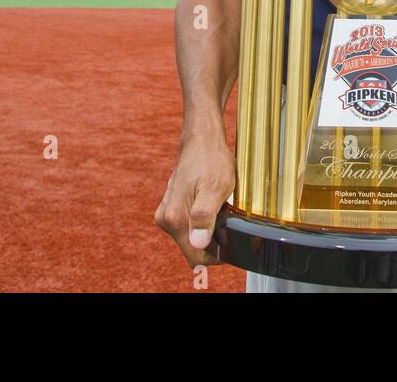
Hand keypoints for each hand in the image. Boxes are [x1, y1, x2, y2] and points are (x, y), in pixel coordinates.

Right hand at [154, 133, 235, 266]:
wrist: (202, 140)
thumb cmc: (211, 161)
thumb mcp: (215, 188)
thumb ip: (204, 216)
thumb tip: (198, 243)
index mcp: (174, 218)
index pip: (195, 257)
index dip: (215, 256)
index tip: (230, 241)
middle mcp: (166, 219)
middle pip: (192, 248)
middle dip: (212, 242)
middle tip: (228, 221)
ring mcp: (167, 213)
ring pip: (191, 237)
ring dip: (208, 231)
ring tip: (220, 211)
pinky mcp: (171, 207)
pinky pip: (188, 226)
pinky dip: (202, 222)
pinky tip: (212, 207)